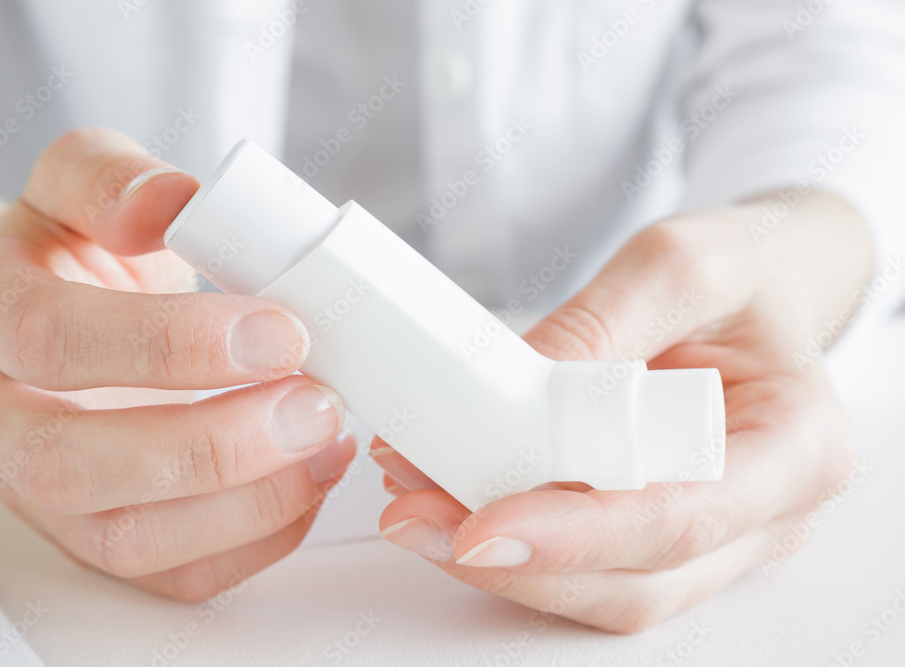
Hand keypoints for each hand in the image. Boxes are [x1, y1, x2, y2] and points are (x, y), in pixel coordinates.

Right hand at [0, 128, 355, 600]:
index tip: (278, 331)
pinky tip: (308, 480)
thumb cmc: (72, 253)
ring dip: (245, 504)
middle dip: (213, 445)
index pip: (53, 340)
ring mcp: (39, 491)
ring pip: (126, 538)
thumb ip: (114, 179)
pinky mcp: (95, 534)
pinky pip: (171, 572)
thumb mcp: (78, 185)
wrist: (48, 313)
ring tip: (326, 443)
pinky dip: (256, 540)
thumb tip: (175, 200)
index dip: (171, 344)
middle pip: (76, 464)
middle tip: (314, 404)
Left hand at [372, 195, 869, 631]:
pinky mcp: (655, 532)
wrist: (763, 290)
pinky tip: (444, 495)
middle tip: (414, 515)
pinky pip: (582, 562)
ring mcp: (710, 538)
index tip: (481, 527)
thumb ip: (602, 323)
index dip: (577, 537)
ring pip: (599, 589)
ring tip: (412, 502)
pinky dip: (509, 538)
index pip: (682, 522)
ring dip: (497, 560)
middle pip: (633, 581)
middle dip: (514, 562)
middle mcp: (761, 517)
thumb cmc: (746, 274)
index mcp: (797, 449)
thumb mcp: (684, 262)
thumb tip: (512, 391)